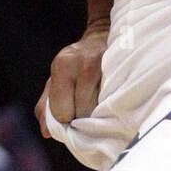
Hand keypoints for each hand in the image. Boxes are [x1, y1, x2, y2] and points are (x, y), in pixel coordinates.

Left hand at [36, 20, 108, 137]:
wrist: (103, 38)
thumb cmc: (76, 63)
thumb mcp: (56, 79)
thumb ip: (46, 105)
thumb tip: (46, 132)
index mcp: (61, 66)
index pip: (61, 112)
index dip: (66, 118)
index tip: (72, 113)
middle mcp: (83, 65)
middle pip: (81, 113)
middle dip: (82, 117)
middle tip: (87, 106)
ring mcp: (106, 67)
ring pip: (99, 111)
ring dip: (99, 114)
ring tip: (100, 102)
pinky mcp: (124, 70)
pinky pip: (116, 103)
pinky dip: (112, 107)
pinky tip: (111, 100)